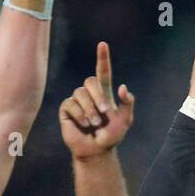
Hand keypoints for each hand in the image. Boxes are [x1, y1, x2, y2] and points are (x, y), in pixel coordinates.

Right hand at [59, 41, 135, 159]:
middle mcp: (89, 94)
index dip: (102, 58)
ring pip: (80, 93)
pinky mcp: (66, 109)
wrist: (97, 151)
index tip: (103, 44)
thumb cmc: (112, 136)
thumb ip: (127, 103)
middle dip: (98, 96)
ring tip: (94, 124)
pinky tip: (84, 124)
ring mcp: (77, 101)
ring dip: (90, 109)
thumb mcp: (125, 120)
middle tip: (104, 112)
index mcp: (104, 93)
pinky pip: (71, 104)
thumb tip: (123, 87)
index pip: (103, 72)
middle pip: (90, 81)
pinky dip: (79, 115)